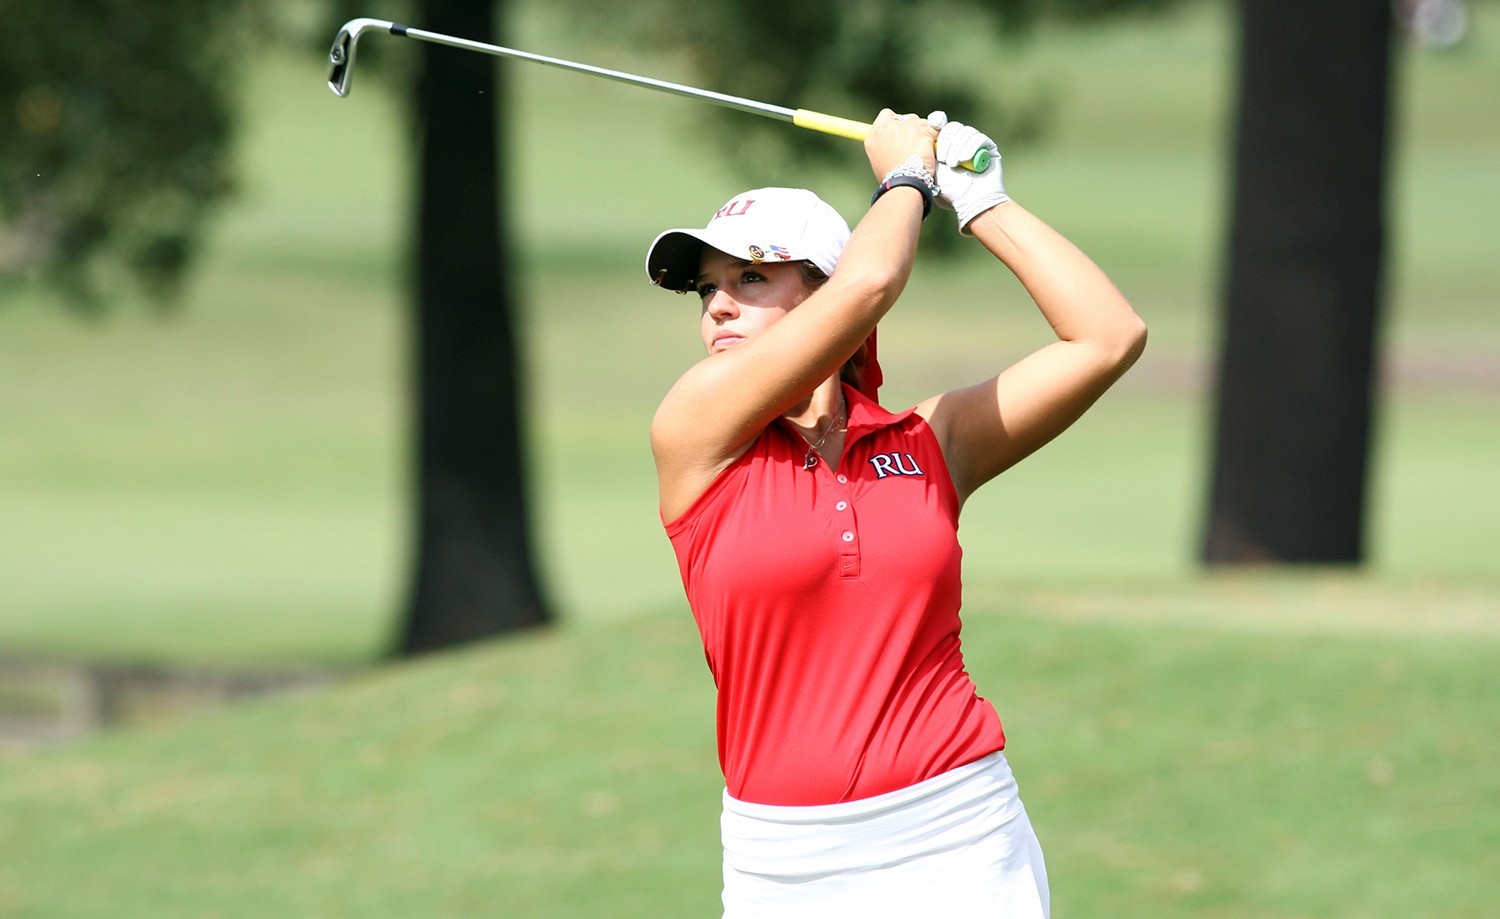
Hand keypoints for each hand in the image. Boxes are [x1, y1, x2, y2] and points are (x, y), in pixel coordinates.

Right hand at [865, 109, 937, 180]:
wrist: (903, 185)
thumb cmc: (892, 178)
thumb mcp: (879, 160)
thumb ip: (886, 144)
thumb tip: (897, 142)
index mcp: (876, 134)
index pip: (887, 115)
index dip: (898, 121)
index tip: (904, 130)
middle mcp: (889, 128)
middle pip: (908, 118)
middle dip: (915, 128)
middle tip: (916, 145)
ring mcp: (906, 129)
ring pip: (923, 123)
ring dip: (926, 135)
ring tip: (922, 153)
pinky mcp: (922, 132)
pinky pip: (935, 130)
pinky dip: (935, 140)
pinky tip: (930, 152)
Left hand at [927, 112, 1007, 233]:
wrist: (972, 204)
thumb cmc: (950, 193)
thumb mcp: (932, 173)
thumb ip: (925, 155)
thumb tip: (914, 135)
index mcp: (946, 148)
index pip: (940, 128)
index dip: (936, 124)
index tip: (931, 125)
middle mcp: (961, 144)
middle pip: (951, 128)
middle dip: (946, 141)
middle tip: (943, 159)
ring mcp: (975, 145)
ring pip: (964, 131)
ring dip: (957, 146)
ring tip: (953, 164)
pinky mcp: (988, 148)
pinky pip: (979, 138)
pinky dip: (970, 147)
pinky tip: (964, 160)